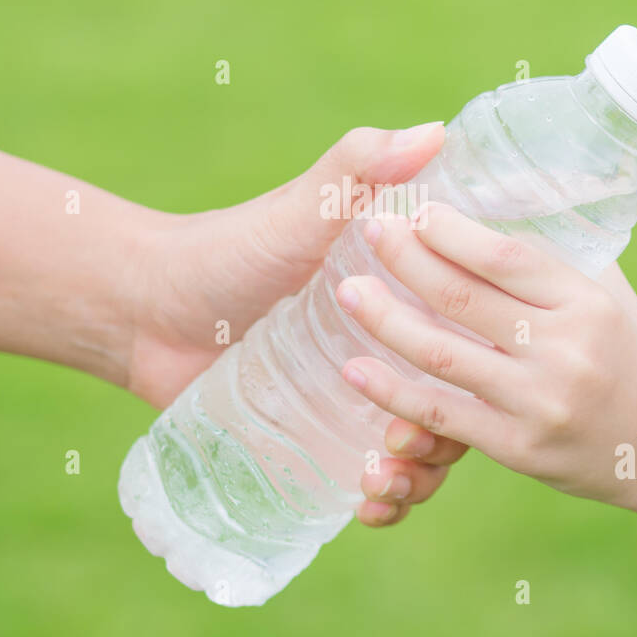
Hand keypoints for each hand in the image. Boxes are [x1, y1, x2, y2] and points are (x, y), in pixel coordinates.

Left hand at [123, 124, 470, 527]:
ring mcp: (362, 398)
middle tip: (408, 442)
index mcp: (408, 297)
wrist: (148, 310)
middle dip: (451, 433)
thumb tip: (436, 132)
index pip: (475, 332)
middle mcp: (396, 349)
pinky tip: (369, 505)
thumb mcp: (300, 209)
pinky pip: (374, 479)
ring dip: (422, 475)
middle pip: (458, 399)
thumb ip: (358, 169)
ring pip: (425, 448)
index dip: (488, 361)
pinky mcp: (324, 440)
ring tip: (385, 480)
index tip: (474, 381)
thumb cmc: (230, 249)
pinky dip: (387, 501)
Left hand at [334, 201, 636, 503]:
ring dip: (385, 320)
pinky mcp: (518, 447)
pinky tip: (355, 367)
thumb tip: (495, 187)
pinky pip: (443, 414)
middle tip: (369, 230)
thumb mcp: (604, 288)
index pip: (506, 257)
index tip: (414, 208)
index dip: (452, 232)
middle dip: (405, 260)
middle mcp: (565, 349)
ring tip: (347, 291)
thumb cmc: (629, 348)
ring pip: (442, 355)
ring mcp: (539, 402)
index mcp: (586, 301)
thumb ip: (552, 249)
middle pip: (463, 299)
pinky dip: (392, 391)